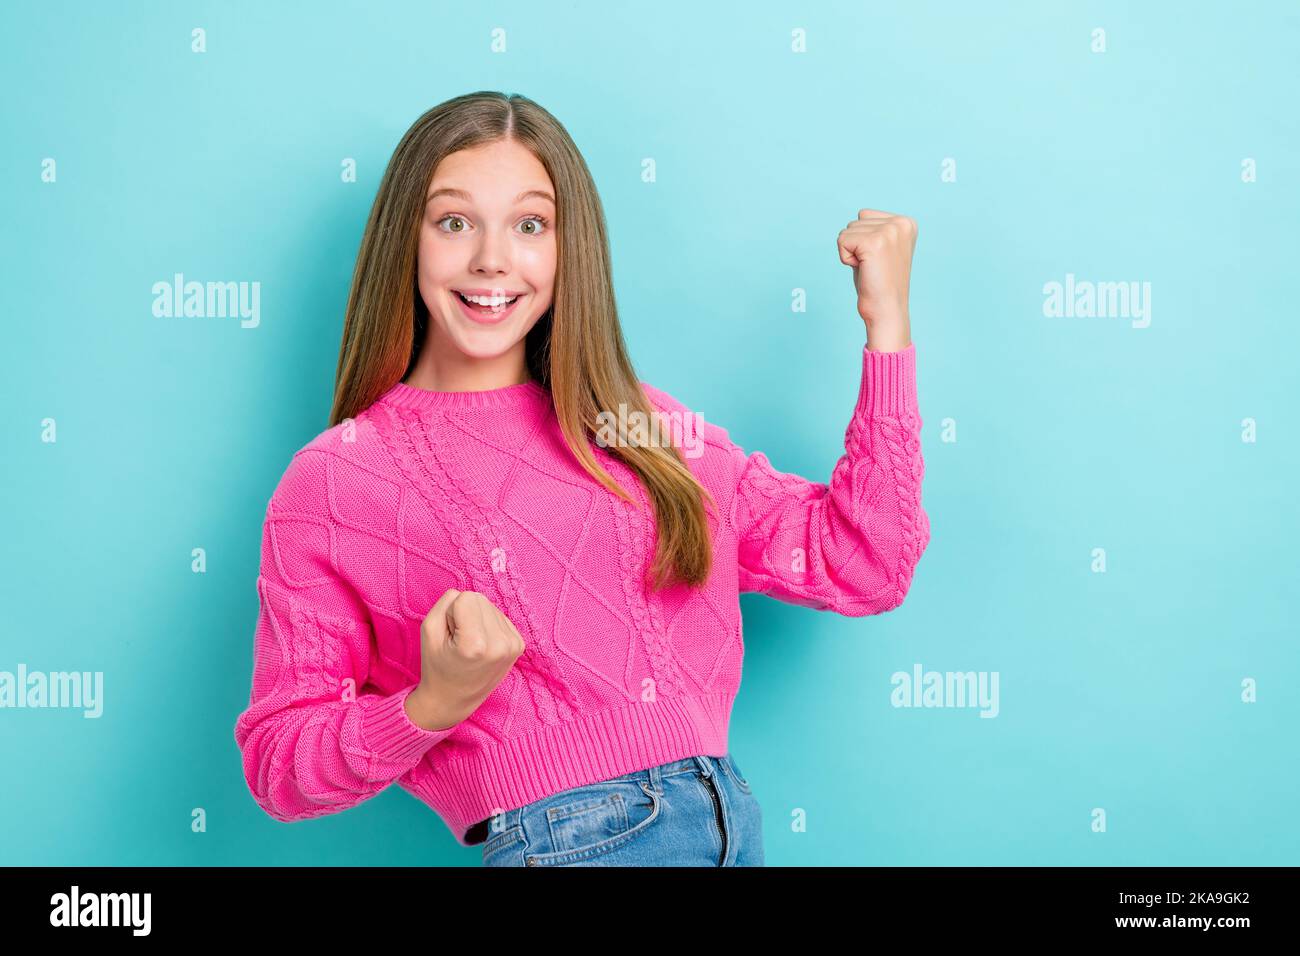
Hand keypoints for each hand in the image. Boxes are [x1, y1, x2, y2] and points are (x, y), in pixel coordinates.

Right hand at [405, 589, 525, 731]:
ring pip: (491, 606)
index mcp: (476, 643)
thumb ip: (445, 603)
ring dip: (478, 619)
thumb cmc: (437, 666)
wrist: (453, 699)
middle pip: (480, 599)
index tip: (450, 635)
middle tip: (459, 640)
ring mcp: (513, 645)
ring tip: (470, 644)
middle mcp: (500, 644)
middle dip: (466, 614)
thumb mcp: (429, 631)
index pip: (465, 596)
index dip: (451, 612)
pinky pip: (500, 617)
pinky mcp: (519, 645)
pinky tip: (482, 645)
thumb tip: (468, 594)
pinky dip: (489, 626)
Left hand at [837, 208, 916, 351]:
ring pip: (847, 231)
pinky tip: (863, 270)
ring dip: (851, 252)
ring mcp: (889, 231)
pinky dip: (845, 258)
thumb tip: (862, 214)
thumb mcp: (883, 249)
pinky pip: (841, 241)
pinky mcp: (874, 242)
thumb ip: (875, 229)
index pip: (865, 215)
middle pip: (856, 222)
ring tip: (869, 269)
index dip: (863, 240)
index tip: (879, 259)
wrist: (887, 310)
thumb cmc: (880, 283)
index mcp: (907, 223)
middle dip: (856, 246)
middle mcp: (901, 223)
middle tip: (873, 267)